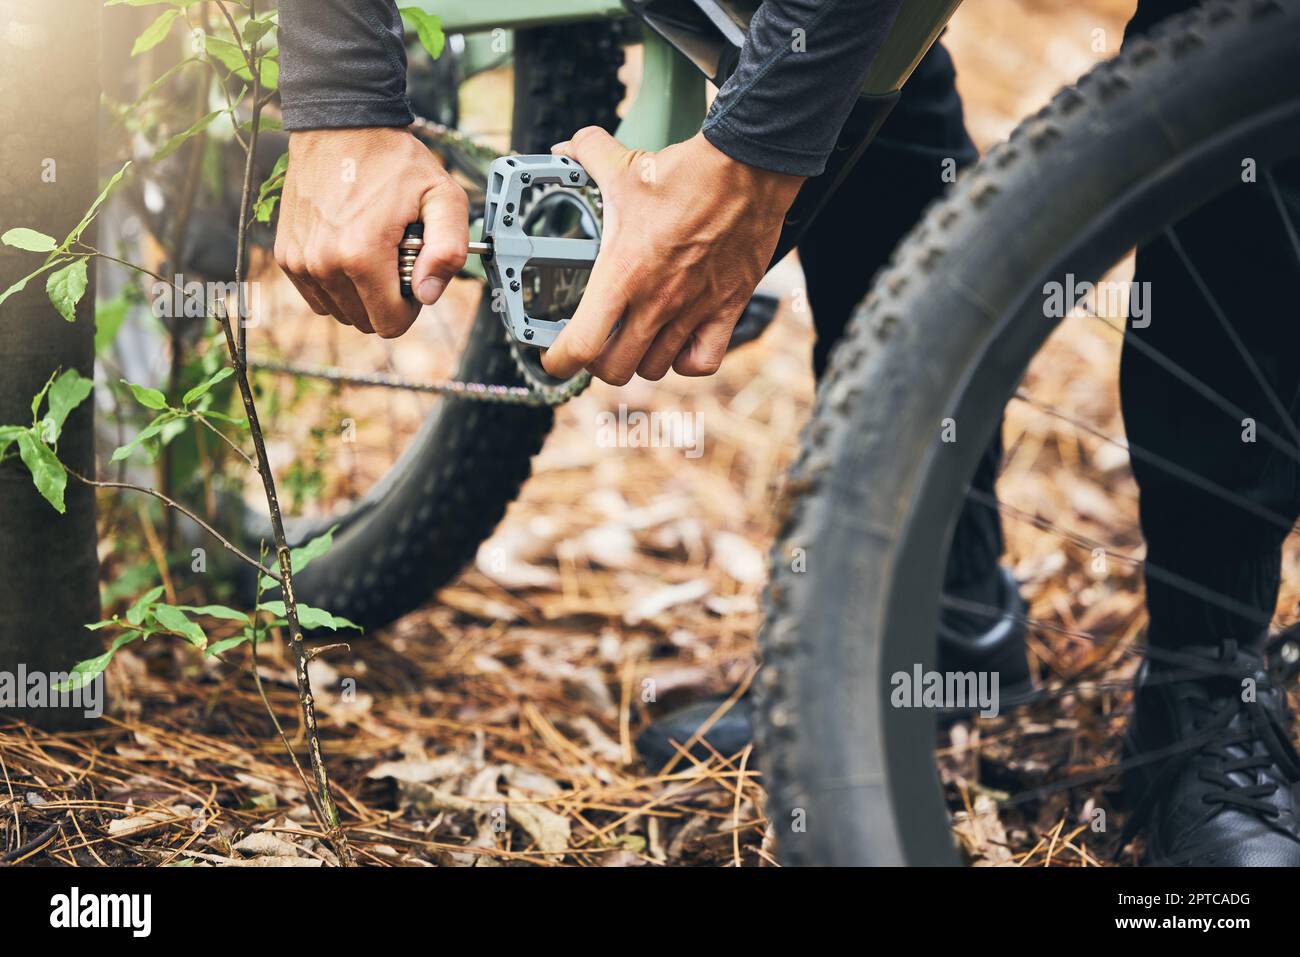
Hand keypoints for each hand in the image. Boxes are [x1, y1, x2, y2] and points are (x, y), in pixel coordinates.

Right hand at [274, 128, 467, 337]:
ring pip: (340, 311)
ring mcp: (300, 262)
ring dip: (359, 291)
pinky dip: (335, 282)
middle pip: (366, 321)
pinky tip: (347, 246)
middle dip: (385, 297)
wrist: (341, 125)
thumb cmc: (395, 160)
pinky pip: (317, 295)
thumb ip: (448, 250)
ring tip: (369, 246)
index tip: (413, 271)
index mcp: (362, 256)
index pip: (391, 324)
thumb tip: (427, 296)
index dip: (410, 305)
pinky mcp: (286, 255)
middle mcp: (324, 264)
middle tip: (393, 253)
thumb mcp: (443, 196)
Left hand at [540, 129, 802, 383]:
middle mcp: (656, 301)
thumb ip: (587, 156)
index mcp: (623, 273)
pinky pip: (702, 361)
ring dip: (639, 360)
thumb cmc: (686, 175)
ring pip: (655, 368)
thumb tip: (566, 150)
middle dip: (597, 362)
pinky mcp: (726, 310)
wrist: (746, 172)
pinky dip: (687, 359)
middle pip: (615, 369)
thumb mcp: (625, 165)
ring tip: (635, 338)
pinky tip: (679, 341)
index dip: (559, 361)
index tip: (554, 356)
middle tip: (596, 342)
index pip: (582, 345)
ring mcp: (693, 310)